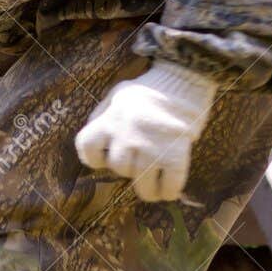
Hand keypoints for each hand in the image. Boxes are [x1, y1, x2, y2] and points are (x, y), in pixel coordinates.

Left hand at [74, 63, 216, 202]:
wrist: (184, 78)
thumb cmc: (150, 88)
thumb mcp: (118, 95)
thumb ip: (103, 116)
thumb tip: (93, 142)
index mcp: (109, 120)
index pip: (87, 148)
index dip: (94, 157)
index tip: (104, 159)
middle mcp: (126, 136)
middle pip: (118, 168)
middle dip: (128, 169)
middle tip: (139, 163)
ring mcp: (150, 148)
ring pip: (142, 185)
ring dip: (148, 189)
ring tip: (153, 187)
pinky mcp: (175, 155)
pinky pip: (169, 186)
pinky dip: (168, 192)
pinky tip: (169, 190)